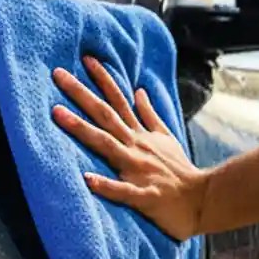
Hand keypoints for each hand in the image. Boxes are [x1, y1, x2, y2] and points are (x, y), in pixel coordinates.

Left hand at [51, 56, 206, 240]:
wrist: (202, 200)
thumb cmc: (179, 170)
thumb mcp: (166, 137)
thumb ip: (149, 115)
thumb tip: (138, 91)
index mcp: (139, 134)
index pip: (118, 100)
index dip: (102, 78)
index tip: (85, 58)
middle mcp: (135, 146)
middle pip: (105, 114)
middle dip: (81, 93)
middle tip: (58, 73)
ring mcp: (138, 169)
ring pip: (106, 145)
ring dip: (82, 129)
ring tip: (57, 114)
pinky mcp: (142, 195)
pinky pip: (122, 191)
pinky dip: (105, 185)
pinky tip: (87, 179)